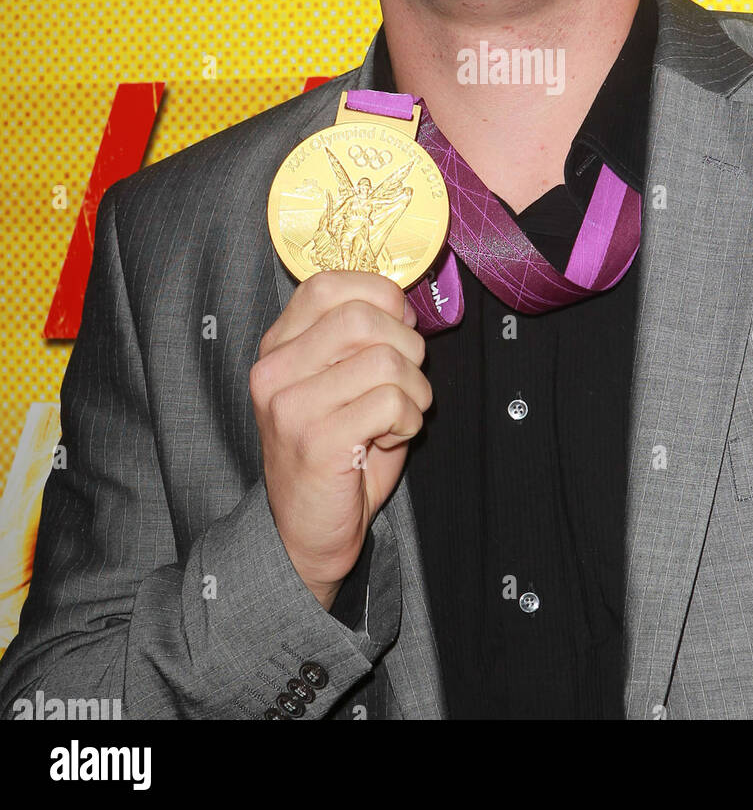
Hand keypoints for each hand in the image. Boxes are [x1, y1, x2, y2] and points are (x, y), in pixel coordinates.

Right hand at [250, 270, 430, 609]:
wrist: (306, 531)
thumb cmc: (337, 450)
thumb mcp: (339, 379)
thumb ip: (360, 336)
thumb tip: (403, 302)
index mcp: (278, 346)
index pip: (327, 284)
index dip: (380, 296)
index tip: (398, 327)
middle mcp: (274, 370)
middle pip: (364, 318)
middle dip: (407, 346)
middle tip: (404, 380)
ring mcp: (290, 406)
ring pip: (385, 360)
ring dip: (414, 390)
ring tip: (398, 416)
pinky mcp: (316, 441)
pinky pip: (390, 402)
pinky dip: (410, 420)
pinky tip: (390, 438)